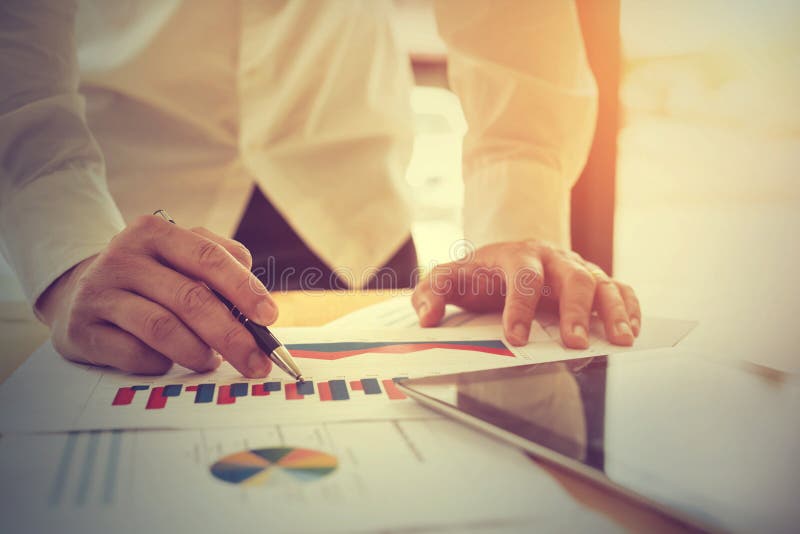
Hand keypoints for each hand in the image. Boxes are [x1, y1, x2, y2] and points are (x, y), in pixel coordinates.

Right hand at [37, 215, 277, 376]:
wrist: (80, 293)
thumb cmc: (150, 277)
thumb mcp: (181, 257)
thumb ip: (223, 268)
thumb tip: (258, 304)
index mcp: (154, 232)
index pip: (208, 257)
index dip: (243, 288)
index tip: (269, 317)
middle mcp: (123, 257)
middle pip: (190, 298)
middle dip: (232, 335)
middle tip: (257, 361)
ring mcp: (99, 293)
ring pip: (162, 328)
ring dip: (198, 352)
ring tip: (211, 360)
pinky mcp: (82, 330)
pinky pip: (136, 355)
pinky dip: (163, 363)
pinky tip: (170, 362)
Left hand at [411, 240, 640, 347]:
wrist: (507, 254)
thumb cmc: (481, 273)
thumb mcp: (450, 277)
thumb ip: (432, 292)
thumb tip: (427, 316)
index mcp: (516, 256)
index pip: (522, 278)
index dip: (520, 308)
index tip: (515, 338)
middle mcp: (552, 258)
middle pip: (571, 277)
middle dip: (575, 311)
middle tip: (574, 344)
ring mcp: (576, 268)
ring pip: (601, 283)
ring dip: (612, 311)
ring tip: (620, 340)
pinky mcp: (594, 280)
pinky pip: (620, 288)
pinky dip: (629, 307)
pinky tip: (631, 329)